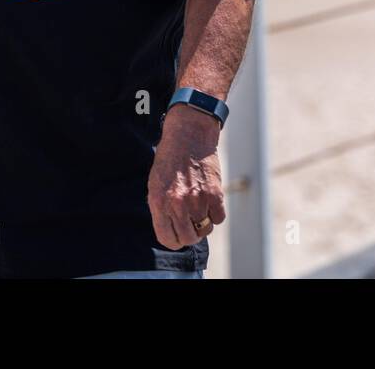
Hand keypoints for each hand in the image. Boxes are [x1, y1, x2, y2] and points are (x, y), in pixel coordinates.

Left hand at [147, 105, 225, 248]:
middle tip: (191, 224)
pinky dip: (215, 214)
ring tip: (199, 208)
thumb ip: (160, 207)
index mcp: (159, 202)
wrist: (188, 134)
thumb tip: (169, 229)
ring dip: (203, 223)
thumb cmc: (170, 158)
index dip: (173, 240)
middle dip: (190, 234)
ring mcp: (197, 200)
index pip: (167, 238)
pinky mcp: (215, 194)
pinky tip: (210, 202)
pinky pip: (219, 218)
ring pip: (205, 229)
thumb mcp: (155, 182)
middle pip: (188, 238)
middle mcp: (178, 204)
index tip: (177, 236)